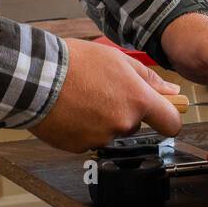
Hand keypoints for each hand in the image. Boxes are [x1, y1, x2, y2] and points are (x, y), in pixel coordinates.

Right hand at [29, 38, 183, 152]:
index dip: (170, 119)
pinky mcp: (80, 147)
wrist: (35, 78)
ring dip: (100, 119)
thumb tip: (172, 92)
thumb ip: (148, 78)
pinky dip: (81, 128)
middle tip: (101, 91)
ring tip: (80, 98)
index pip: (171, 123)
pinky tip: (69, 110)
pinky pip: (88, 139)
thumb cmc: (75, 63)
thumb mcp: (117, 59)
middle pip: (134, 124)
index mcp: (137, 100)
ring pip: (109, 131)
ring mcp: (101, 138)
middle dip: (122, 111)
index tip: (164, 115)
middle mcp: (123, 123)